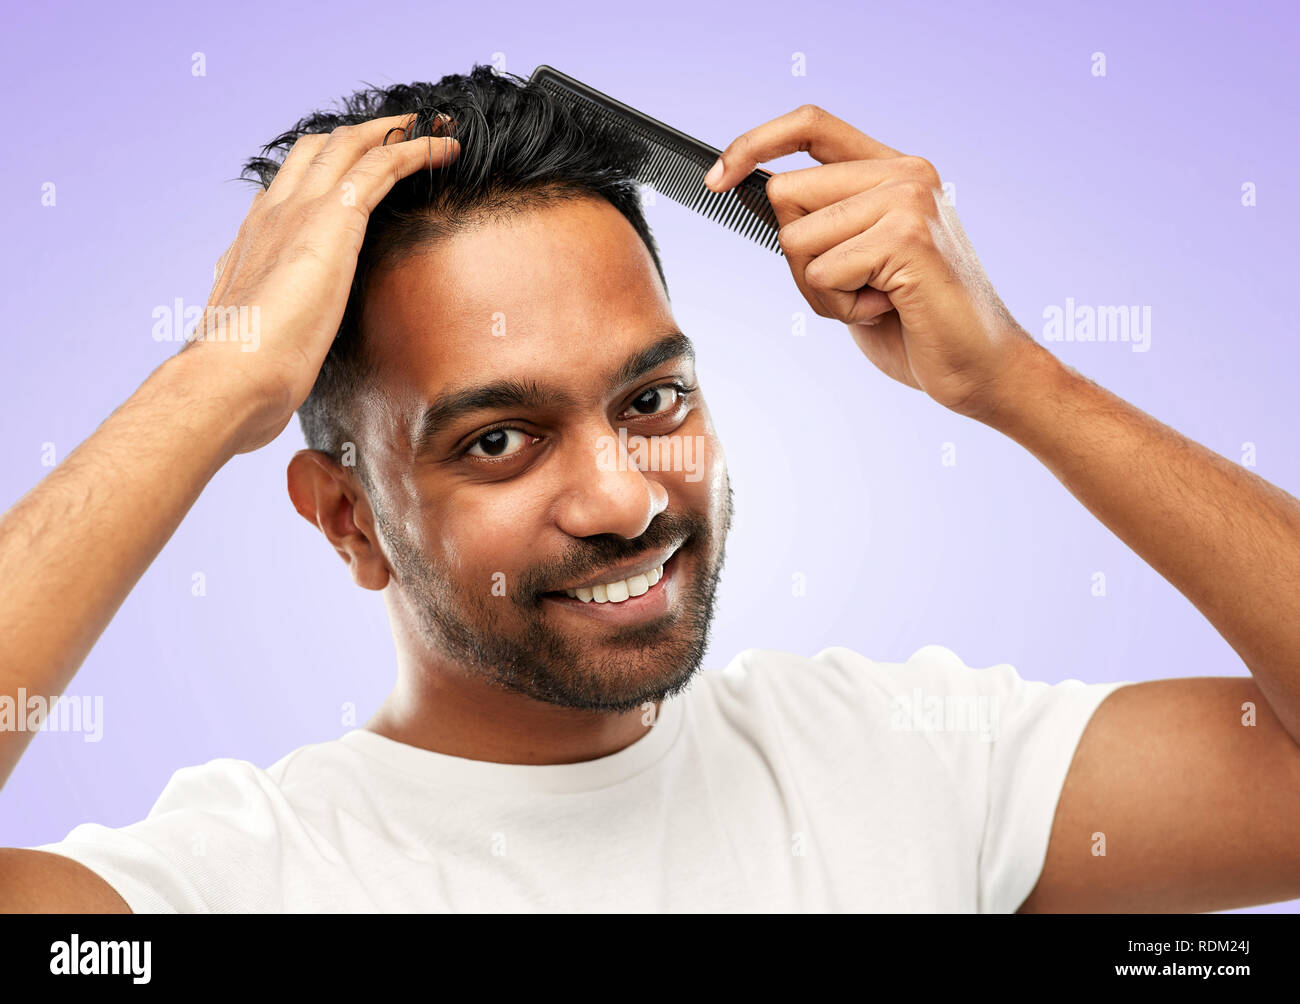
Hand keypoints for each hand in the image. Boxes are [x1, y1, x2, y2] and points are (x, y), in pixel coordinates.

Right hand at [186, 114, 459, 453]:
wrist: (230, 377)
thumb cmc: (242, 379)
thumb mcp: (256, 345)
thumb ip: (267, 337)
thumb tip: (274, 362)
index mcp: (252, 242)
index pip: (288, 188)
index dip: (323, 171)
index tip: (352, 170)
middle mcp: (272, 215)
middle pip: (316, 150)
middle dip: (360, 134)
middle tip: (401, 130)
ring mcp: (300, 212)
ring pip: (350, 145)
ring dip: (395, 131)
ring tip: (432, 127)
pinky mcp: (334, 221)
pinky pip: (383, 165)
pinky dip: (417, 149)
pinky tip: (446, 148)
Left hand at [706, 105, 1038, 421]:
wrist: (982, 368)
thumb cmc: (915, 323)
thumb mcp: (857, 261)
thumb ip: (822, 224)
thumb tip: (751, 192)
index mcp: (893, 169)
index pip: (810, 125)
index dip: (755, 144)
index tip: (717, 179)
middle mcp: (904, 173)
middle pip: (785, 196)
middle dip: (799, 260)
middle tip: (855, 287)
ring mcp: (908, 200)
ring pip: (796, 241)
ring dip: (822, 291)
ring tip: (878, 300)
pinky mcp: (907, 237)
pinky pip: (822, 273)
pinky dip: (842, 308)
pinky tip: (890, 310)